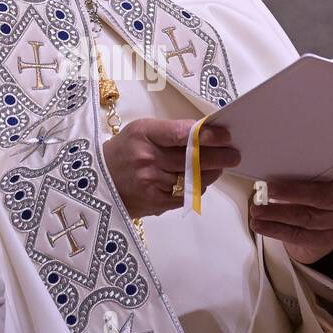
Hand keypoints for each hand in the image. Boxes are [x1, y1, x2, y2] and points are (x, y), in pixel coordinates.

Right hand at [102, 118, 240, 217]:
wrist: (99, 181)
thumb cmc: (124, 151)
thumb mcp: (141, 131)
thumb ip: (171, 131)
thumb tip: (206, 132)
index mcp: (143, 134)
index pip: (182, 134)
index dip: (208, 135)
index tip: (225, 135)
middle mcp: (147, 158)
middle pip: (193, 158)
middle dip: (219, 156)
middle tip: (234, 154)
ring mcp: (151, 182)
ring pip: (194, 178)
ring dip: (211, 172)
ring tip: (219, 166)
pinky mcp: (155, 201)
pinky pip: (187, 194)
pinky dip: (198, 187)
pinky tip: (200, 180)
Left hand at [247, 159, 332, 265]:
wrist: (317, 223)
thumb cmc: (312, 186)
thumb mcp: (314, 172)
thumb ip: (306, 164)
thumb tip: (273, 158)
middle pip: (326, 197)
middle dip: (294, 193)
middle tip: (269, 189)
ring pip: (308, 218)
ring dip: (277, 214)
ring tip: (256, 210)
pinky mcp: (326, 239)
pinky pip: (299, 236)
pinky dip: (276, 230)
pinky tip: (259, 225)